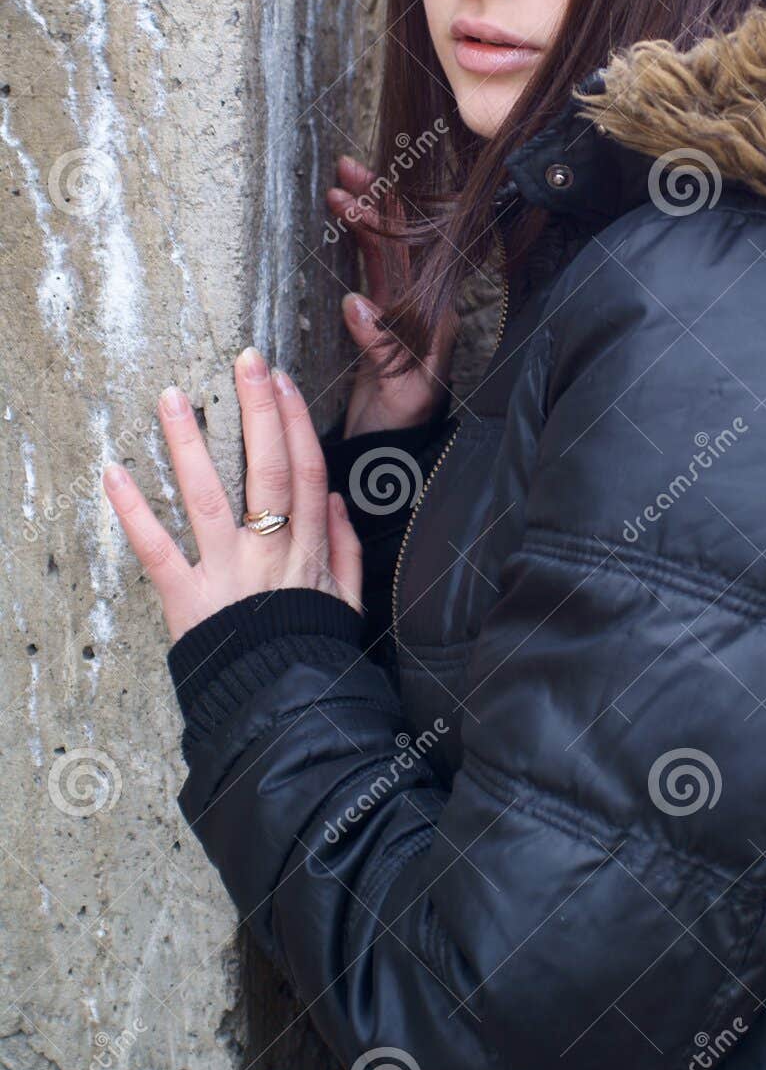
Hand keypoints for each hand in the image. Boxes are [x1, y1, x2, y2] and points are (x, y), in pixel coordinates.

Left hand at [102, 348, 362, 643]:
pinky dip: (133, 511)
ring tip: (173, 398)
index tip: (280, 382)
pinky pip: (156, 549)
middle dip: (258, 411)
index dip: (295, 422)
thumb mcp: (347, 601)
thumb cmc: (310, 652)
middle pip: (268, 470)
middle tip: (244, 362)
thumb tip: (338, 499)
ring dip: (189, 444)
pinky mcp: (186, 598)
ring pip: (208, 497)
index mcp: (308, 549)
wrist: (281, 707)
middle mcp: (268, 552)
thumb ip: (344, 548)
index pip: (306, 471)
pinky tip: (115, 472)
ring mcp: (225, 572)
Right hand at [326, 154, 457, 436]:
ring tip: (336, 189)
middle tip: (344, 171)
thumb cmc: (403, 429)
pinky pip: (371, 273)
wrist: (391, 458)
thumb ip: (382, 348)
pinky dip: (356, 245)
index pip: (414, 252)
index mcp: (434, 318)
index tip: (359, 188)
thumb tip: (357, 304)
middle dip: (376, 204)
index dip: (389, 217)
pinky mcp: (378, 325)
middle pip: (402, 243)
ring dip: (364, 220)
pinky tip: (342, 224)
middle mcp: (422, 309)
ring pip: (385, 254)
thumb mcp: (398, 392)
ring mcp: (400, 314)